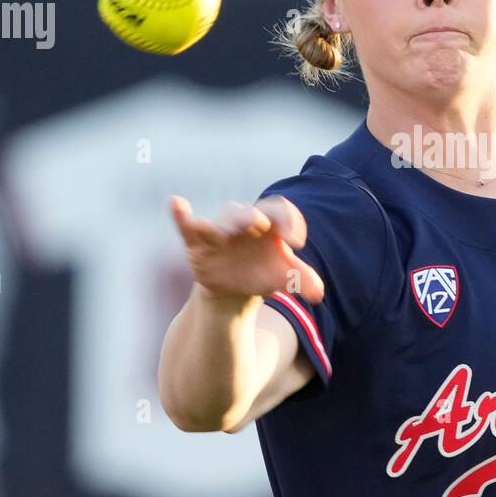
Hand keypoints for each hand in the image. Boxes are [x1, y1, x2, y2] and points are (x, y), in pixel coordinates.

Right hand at [169, 194, 324, 304]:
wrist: (235, 287)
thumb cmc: (263, 272)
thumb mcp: (284, 276)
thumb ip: (303, 280)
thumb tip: (319, 294)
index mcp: (271, 225)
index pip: (282, 213)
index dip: (290, 222)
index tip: (296, 242)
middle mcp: (247, 222)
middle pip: (252, 213)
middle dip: (255, 217)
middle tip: (262, 225)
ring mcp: (222, 231)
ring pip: (224, 220)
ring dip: (226, 224)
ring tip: (226, 232)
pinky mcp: (199, 242)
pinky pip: (188, 225)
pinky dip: (181, 215)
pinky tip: (175, 202)